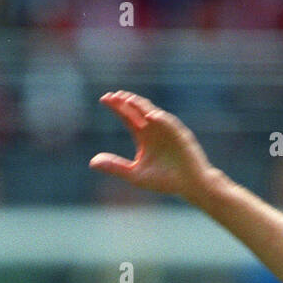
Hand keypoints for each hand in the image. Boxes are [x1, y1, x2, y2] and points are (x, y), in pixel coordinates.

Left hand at [89, 92, 216, 205]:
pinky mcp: (181, 135)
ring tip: (128, 100)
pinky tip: (149, 116)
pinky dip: (160, 119)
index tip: (104, 99)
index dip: (117, 107)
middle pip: (138, 110)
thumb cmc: (165, 180)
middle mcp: (155, 129)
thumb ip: (116, 167)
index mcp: (144, 136)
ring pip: (153, 113)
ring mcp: (168, 130)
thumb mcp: (135, 175)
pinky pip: (169, 124)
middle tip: (112, 96)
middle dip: (125, 102)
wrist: (190, 186)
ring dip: (141, 106)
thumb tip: (92, 162)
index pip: (127, 117)